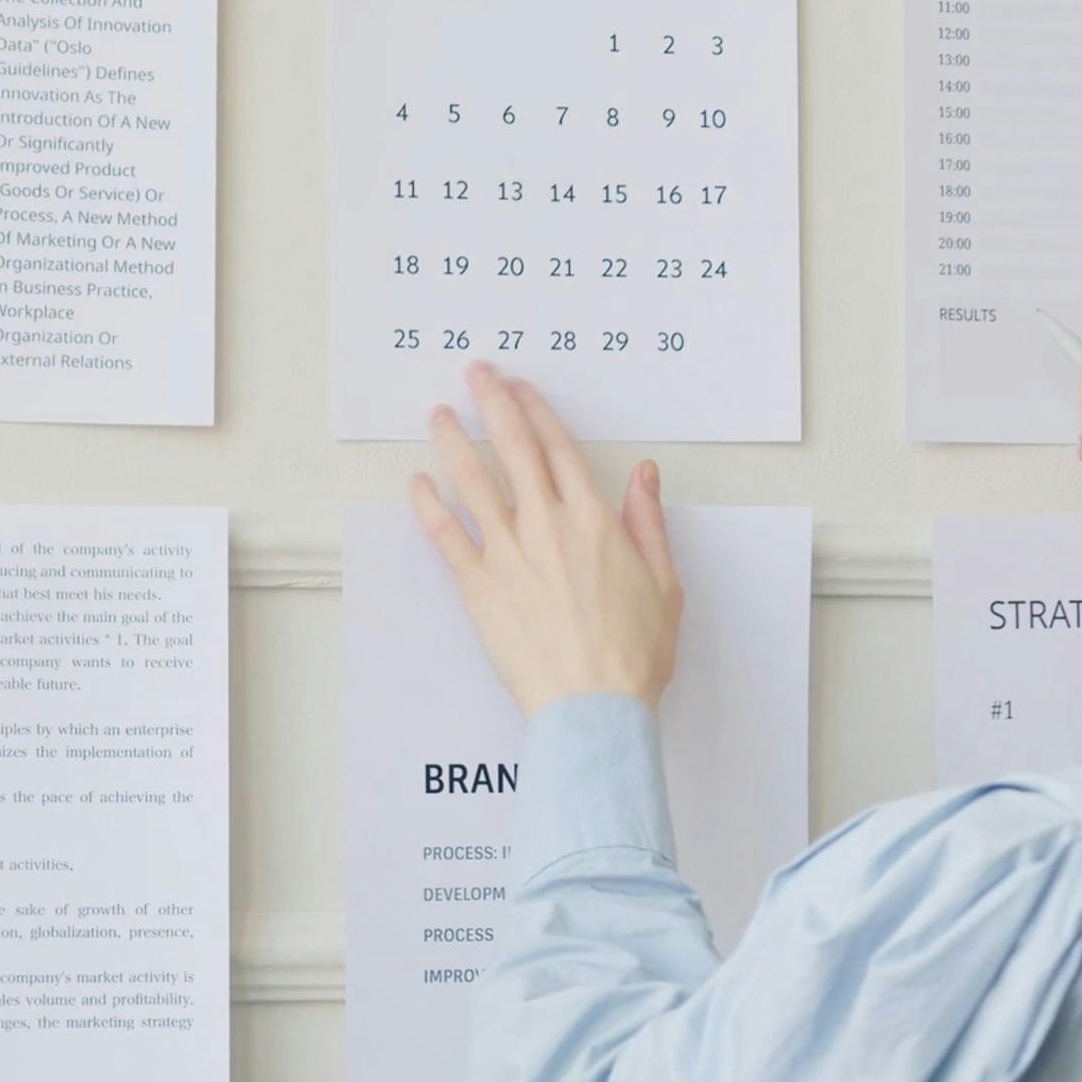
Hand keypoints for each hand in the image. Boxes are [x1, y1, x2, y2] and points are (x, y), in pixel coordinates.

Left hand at [410, 364, 681, 721]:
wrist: (594, 706)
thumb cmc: (633, 654)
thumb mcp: (664, 582)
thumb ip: (649, 522)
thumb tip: (644, 473)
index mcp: (593, 519)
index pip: (558, 447)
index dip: (536, 410)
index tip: (519, 385)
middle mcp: (546, 525)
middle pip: (513, 448)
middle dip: (492, 403)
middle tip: (474, 375)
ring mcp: (508, 553)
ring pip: (472, 481)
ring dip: (454, 441)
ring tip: (438, 415)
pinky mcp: (478, 587)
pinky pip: (445, 535)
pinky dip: (428, 504)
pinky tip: (417, 482)